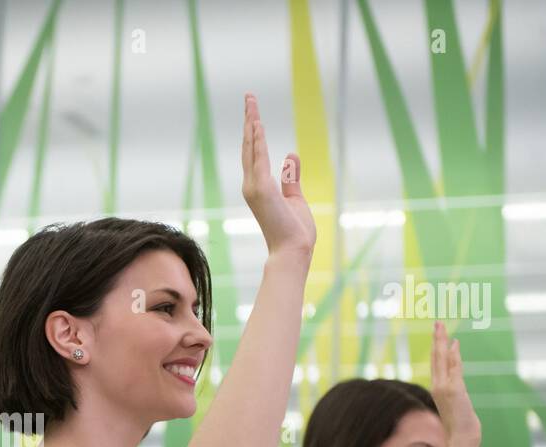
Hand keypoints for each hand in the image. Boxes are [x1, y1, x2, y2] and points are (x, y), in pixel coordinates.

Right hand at [241, 93, 315, 256]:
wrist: (293, 251)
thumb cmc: (294, 231)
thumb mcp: (295, 198)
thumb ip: (291, 177)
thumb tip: (291, 154)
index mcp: (259, 188)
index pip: (254, 154)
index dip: (254, 132)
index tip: (255, 114)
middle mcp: (251, 185)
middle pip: (249, 146)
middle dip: (250, 120)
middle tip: (249, 97)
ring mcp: (254, 187)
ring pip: (252, 148)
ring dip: (252, 123)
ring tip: (251, 102)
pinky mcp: (261, 189)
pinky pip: (259, 158)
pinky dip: (257, 140)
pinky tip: (258, 123)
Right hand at [431, 320, 480, 445]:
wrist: (460, 438)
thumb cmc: (458, 426)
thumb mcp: (456, 406)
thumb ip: (454, 394)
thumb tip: (455, 393)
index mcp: (437, 388)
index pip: (436, 363)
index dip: (437, 348)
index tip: (439, 335)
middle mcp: (437, 385)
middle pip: (436, 357)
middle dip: (437, 339)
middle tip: (437, 323)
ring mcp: (444, 387)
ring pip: (442, 359)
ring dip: (442, 342)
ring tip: (441, 327)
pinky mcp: (454, 390)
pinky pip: (454, 368)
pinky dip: (454, 356)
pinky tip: (455, 344)